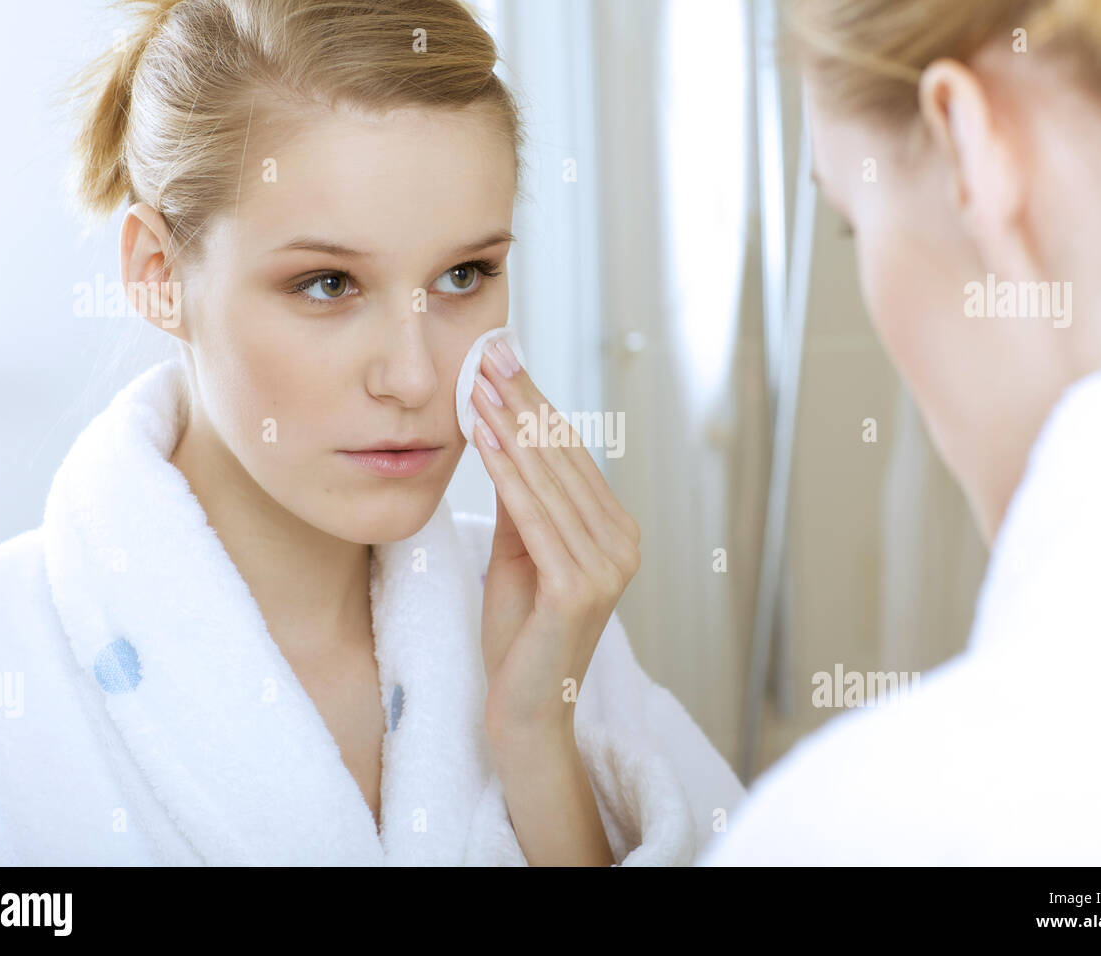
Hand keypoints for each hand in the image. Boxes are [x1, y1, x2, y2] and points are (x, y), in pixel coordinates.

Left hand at [469, 338, 640, 747]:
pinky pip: (535, 518)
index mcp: (616, 532)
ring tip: (477, 383)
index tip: (503, 359)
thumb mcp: (521, 553)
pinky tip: (484, 437)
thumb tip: (506, 435)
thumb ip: (524, 502)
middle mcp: (623, 543)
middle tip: (487, 352)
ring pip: (548, 480)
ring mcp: (607, 566)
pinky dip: (508, 474)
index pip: (570, 453)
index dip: (535, 402)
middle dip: (521, 401)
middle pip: (562, 458)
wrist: (523, 712)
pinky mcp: (579, 588)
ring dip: (509, 426)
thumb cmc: (518, 635)